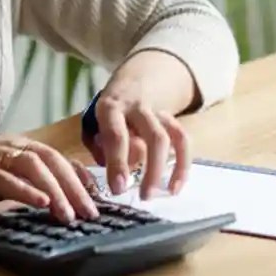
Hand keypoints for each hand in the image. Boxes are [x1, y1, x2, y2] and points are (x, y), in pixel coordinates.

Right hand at [0, 136, 99, 222]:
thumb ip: (22, 182)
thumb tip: (50, 199)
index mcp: (17, 145)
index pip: (57, 156)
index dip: (80, 175)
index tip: (97, 195)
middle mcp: (10, 145)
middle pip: (52, 160)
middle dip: (76, 187)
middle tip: (91, 212)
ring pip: (34, 166)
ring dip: (56, 190)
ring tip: (69, 214)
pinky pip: (6, 177)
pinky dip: (26, 190)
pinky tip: (40, 203)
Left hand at [85, 52, 195, 199]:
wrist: (134, 79)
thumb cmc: (108, 112)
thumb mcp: (94, 122)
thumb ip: (99, 147)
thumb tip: (114, 173)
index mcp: (111, 107)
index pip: (116, 135)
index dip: (118, 163)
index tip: (118, 188)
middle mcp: (136, 108)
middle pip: (152, 136)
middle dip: (150, 169)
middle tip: (144, 197)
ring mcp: (157, 112)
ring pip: (168, 139)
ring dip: (164, 169)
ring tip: (155, 195)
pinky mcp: (171, 120)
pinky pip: (182, 141)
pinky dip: (182, 165)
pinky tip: (175, 188)